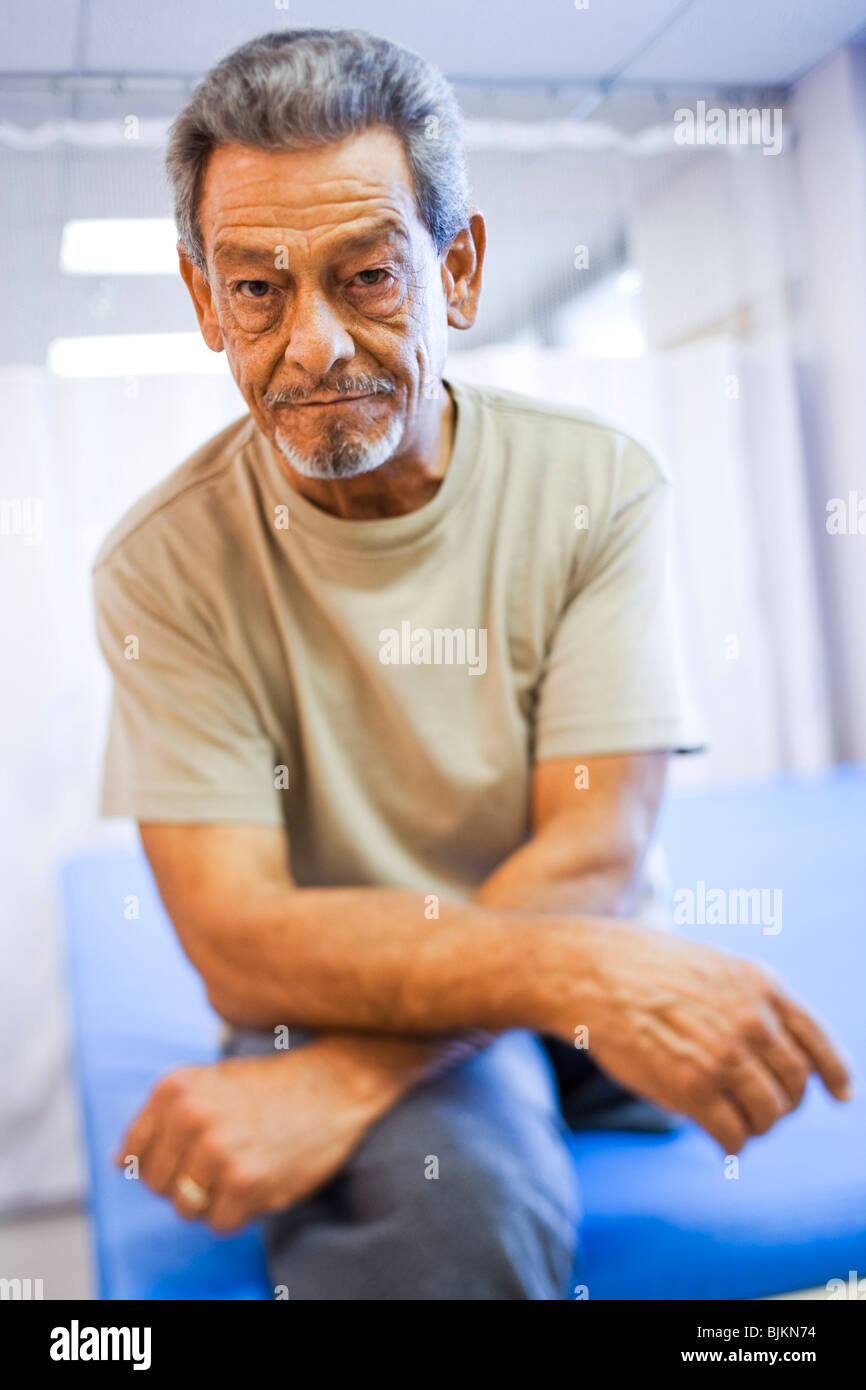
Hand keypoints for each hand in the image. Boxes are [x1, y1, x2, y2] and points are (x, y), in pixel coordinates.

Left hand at [115, 1045, 383, 1231]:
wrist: (335, 1083)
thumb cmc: (271, 1087)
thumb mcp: (209, 1083)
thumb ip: (163, 1118)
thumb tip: (121, 1163)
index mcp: (174, 1088)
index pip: (133, 1156)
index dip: (163, 1163)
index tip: (193, 1152)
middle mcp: (189, 1116)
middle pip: (157, 1186)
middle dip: (188, 1182)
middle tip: (227, 1158)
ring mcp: (217, 1149)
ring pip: (186, 1208)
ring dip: (215, 1199)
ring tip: (246, 1165)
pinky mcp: (245, 1181)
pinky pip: (219, 1223)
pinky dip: (241, 1211)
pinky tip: (263, 1177)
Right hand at [574, 922, 851, 1152]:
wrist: (589, 972)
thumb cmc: (641, 967)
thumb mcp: (711, 964)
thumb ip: (748, 999)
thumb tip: (774, 1046)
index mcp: (760, 986)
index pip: (816, 1040)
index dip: (834, 1073)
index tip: (841, 1094)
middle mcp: (752, 1021)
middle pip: (794, 1087)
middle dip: (781, 1103)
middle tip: (757, 1107)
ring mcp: (724, 1056)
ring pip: (768, 1116)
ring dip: (755, 1125)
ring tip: (733, 1121)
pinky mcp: (693, 1089)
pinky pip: (733, 1135)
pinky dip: (731, 1143)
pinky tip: (719, 1137)